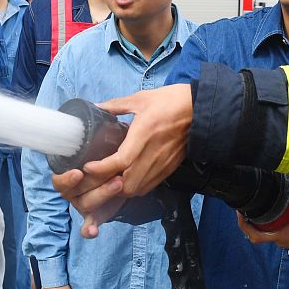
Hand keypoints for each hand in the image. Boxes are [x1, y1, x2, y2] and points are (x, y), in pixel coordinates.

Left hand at [52, 84, 192, 236]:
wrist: (200, 109)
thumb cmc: (171, 101)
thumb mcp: (141, 98)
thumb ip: (116, 105)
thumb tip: (96, 107)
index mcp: (145, 133)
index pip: (120, 161)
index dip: (101, 168)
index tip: (88, 166)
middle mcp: (153, 153)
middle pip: (127, 184)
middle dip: (108, 185)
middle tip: (95, 178)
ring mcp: (163, 163)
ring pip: (137, 189)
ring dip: (120, 188)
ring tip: (109, 180)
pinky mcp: (169, 168)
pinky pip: (148, 186)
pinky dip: (134, 187)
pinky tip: (126, 179)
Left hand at [236, 181, 288, 263]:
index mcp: (285, 234)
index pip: (255, 236)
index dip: (243, 225)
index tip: (238, 211)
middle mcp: (284, 240)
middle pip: (258, 232)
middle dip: (250, 219)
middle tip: (247, 201)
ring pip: (268, 232)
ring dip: (262, 221)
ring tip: (260, 202)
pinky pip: (277, 232)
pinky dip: (272, 223)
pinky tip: (278, 210)